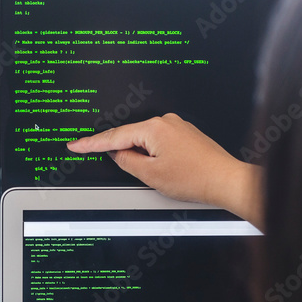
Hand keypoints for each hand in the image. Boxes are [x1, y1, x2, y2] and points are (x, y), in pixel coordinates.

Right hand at [67, 114, 264, 228]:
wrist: (225, 180)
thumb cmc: (195, 178)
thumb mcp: (150, 175)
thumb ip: (127, 162)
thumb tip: (117, 154)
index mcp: (154, 128)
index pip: (114, 137)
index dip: (92, 143)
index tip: (76, 144)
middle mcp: (166, 122)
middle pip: (131, 137)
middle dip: (124, 154)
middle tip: (131, 172)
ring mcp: (177, 127)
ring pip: (147, 142)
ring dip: (144, 158)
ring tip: (160, 177)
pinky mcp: (185, 135)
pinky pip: (160, 143)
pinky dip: (155, 156)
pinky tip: (165, 171)